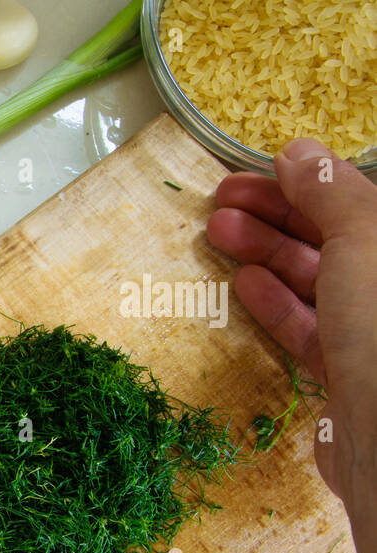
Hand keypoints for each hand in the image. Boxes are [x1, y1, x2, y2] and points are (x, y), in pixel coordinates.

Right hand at [207, 139, 376, 504]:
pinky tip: (243, 282)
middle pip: (339, 238)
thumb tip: (298, 151)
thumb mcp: (363, 240)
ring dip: (266, 254)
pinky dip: (275, 302)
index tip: (255, 171)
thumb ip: (330, 192)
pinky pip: (311, 327)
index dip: (308, 182)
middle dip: (278, 214)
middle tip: (220, 201)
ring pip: (320, 281)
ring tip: (216, 235)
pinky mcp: (351, 374)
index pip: (360, 202)